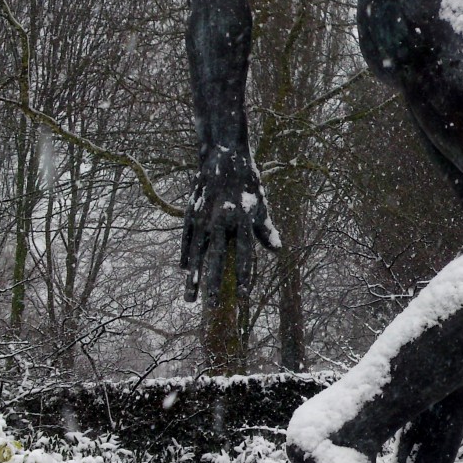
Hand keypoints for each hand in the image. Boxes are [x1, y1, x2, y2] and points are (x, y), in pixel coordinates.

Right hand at [181, 149, 280, 303]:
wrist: (223, 156)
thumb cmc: (247, 183)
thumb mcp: (260, 204)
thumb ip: (265, 229)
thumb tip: (277, 252)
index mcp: (242, 219)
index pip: (243, 254)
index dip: (244, 276)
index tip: (243, 297)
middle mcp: (221, 220)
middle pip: (216, 258)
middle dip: (214, 284)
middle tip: (212, 306)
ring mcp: (203, 217)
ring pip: (197, 253)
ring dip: (194, 277)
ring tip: (191, 298)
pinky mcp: (191, 211)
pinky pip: (187, 238)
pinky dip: (185, 255)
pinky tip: (185, 271)